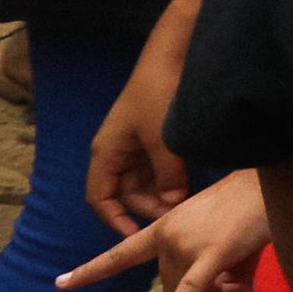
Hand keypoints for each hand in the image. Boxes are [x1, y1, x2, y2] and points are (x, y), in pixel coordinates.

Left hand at [62, 170, 265, 291]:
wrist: (276, 179)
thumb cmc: (254, 206)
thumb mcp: (228, 241)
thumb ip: (223, 273)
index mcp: (166, 227)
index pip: (121, 254)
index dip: (90, 271)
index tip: (60, 283)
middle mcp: (169, 237)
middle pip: (171, 288)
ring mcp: (188, 244)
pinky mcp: (214, 252)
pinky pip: (194, 289)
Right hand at [88, 31, 191, 232]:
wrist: (175, 56)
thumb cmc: (160, 94)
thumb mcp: (164, 140)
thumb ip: (169, 175)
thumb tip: (173, 204)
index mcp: (107, 153)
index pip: (101, 198)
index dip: (114, 219)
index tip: (135, 235)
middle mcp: (118, 152)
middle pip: (127, 194)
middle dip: (148, 207)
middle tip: (176, 217)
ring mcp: (137, 146)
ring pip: (146, 183)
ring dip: (163, 194)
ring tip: (186, 205)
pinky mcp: (156, 139)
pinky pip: (159, 169)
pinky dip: (172, 179)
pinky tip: (192, 186)